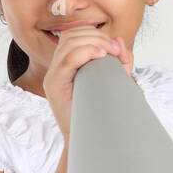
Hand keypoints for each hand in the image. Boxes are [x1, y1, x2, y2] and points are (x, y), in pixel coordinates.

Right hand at [42, 25, 133, 139]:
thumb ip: (119, 60)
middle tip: (116, 50)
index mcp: (67, 64)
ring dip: (94, 42)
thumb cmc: (101, 111)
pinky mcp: (54, 85)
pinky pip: (66, 60)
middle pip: (72, 35)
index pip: (75, 34)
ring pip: (69, 43)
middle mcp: (56, 67)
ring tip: (110, 53)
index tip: (117, 47)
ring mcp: (53, 75)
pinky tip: (101, 56)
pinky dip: (85, 52)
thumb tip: (119, 41)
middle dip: (97, 36)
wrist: (90, 138)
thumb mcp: (113, 80)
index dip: (97, 34)